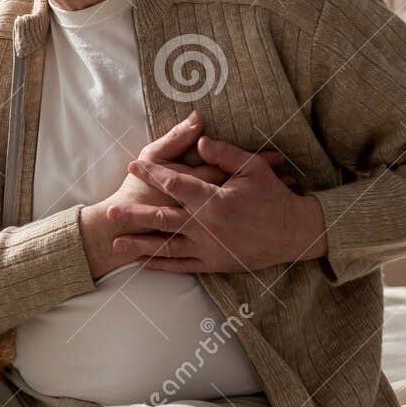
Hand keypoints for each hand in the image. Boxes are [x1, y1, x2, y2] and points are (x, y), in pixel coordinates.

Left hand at [109, 134, 325, 273]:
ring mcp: (208, 248)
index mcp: (214, 200)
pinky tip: (143, 263)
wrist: (294, 234)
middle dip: (134, 214)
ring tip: (116, 244)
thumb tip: (198, 140)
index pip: (175, 183)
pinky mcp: (213, 264)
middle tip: (111, 211)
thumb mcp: (253, 167)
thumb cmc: (275, 197)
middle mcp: (206, 226)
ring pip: (166, 246)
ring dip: (140, 244)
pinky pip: (181, 266)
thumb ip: (223, 154)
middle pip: (162, 218)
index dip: (152, 173)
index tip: (133, 166)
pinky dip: (161, 264)